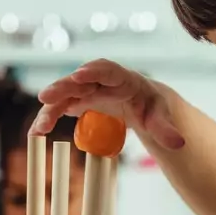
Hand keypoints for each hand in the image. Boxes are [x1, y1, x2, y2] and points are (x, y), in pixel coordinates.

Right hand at [31, 60, 185, 150]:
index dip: (94, 72)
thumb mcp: (160, 117)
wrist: (141, 104)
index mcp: (123, 79)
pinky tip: (36, 134)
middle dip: (63, 87)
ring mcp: (86, 90)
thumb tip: (179, 143)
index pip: (108, 71)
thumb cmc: (150, 106)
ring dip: (51, 108)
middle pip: (80, 80)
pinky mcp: (77, 101)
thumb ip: (165, 129)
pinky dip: (49, 119)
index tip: (80, 75)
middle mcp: (100, 81)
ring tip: (40, 128)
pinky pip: (60, 108)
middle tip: (46, 96)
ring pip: (65, 95)